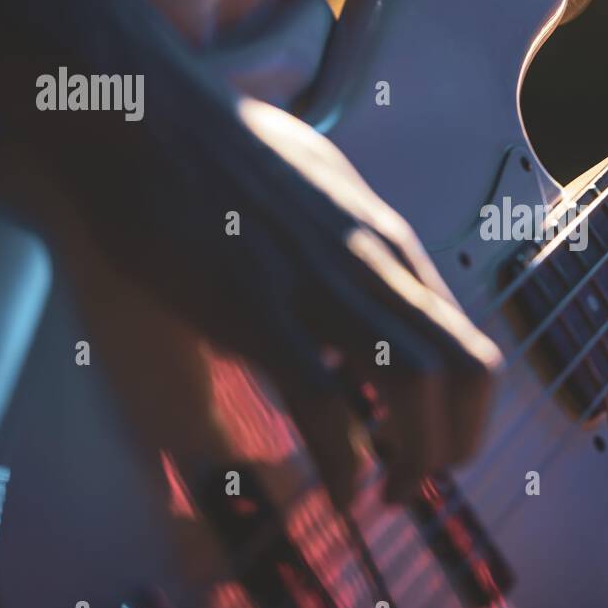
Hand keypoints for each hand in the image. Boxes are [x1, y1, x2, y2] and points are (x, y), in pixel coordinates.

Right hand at [234, 100, 502, 505]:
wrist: (140, 111)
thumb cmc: (219, 145)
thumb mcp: (319, 187)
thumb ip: (347, 243)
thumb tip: (349, 287)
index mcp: (390, 243)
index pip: (468, 342)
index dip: (464, 413)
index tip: (432, 446)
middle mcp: (378, 263)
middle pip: (467, 370)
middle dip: (457, 444)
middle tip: (418, 482)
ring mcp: (323, 285)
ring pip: (418, 387)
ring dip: (414, 459)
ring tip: (384, 495)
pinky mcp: (259, 308)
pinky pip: (330, 404)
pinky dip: (347, 461)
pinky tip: (339, 490)